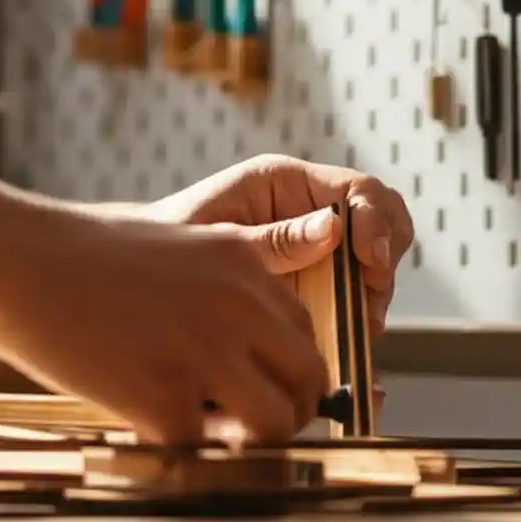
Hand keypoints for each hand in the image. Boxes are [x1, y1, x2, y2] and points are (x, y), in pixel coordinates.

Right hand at [0, 209, 327, 444]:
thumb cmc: (82, 253)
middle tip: (254, 425)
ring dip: (254, 440)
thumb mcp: (178, 239)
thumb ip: (227, 280)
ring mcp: (205, 353)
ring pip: (276, 423)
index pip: (305, 334)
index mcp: (243, 263)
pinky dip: (187, 449)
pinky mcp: (163, 397)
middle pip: (309, 380)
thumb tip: (253, 335)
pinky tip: (159, 430)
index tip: (267, 386)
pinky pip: (205, 446)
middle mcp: (238, 306)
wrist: (16, 261)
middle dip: (291, 410)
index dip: (290, 369)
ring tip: (215, 437)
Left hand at [147, 155, 413, 330]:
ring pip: (375, 261)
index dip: (375, 222)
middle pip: (381, 221)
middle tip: (370, 296)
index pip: (356, 189)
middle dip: (384, 258)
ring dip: (375, 292)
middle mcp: (308, 210)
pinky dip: (360, 317)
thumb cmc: (166, 243)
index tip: (372, 260)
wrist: (136, 277)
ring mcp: (314, 247)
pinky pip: (353, 296)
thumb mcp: (215, 240)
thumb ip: (272, 238)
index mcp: (285, 182)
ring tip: (359, 325)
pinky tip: (347, 339)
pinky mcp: (312, 283)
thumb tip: (333, 227)